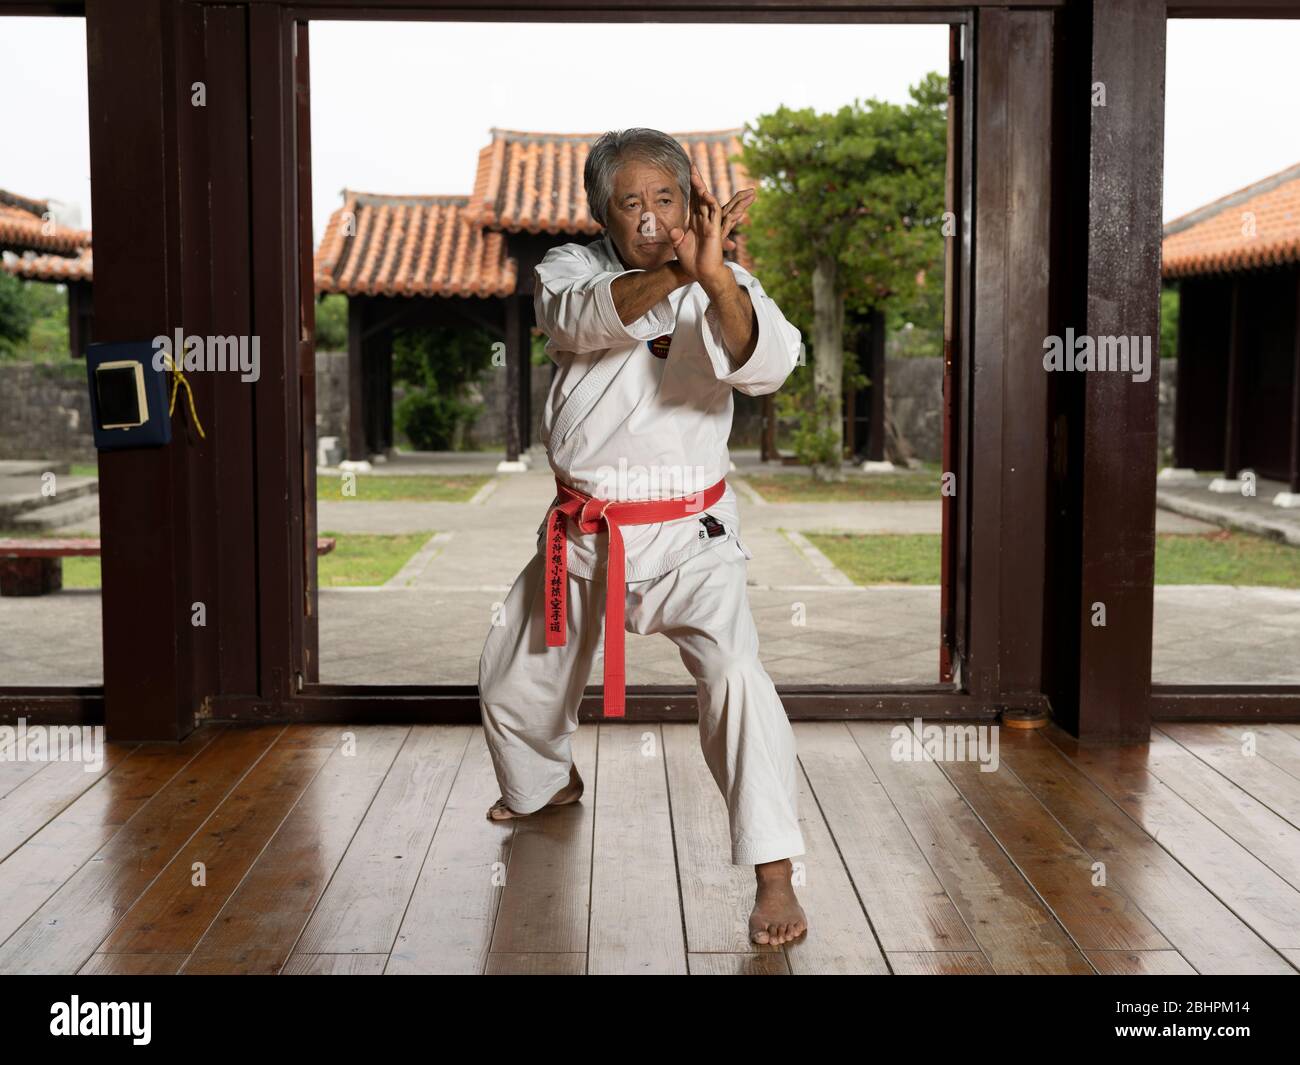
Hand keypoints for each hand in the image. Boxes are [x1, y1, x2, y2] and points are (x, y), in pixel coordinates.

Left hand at [669, 164, 754, 286]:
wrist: (702, 273)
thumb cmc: (692, 261)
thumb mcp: (679, 245)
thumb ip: (675, 235)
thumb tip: (672, 229)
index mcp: (695, 220)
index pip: (693, 199)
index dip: (691, 186)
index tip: (688, 172)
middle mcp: (704, 219)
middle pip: (701, 195)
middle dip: (697, 180)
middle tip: (693, 165)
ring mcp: (710, 223)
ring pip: (708, 200)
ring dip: (702, 187)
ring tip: (695, 174)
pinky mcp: (715, 230)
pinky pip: (714, 213)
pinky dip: (710, 203)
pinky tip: (705, 194)